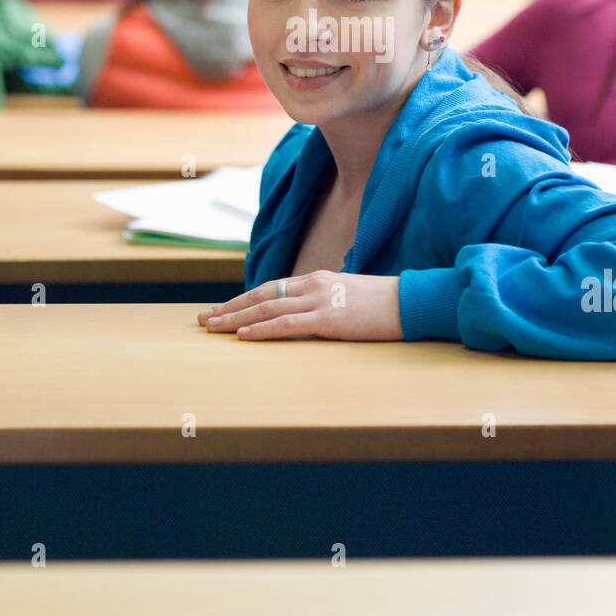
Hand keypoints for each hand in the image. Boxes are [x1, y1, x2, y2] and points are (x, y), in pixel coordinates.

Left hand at [197, 270, 403, 340]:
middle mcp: (314, 285)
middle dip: (230, 308)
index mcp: (318, 279)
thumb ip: (327, 303)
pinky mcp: (329, 319)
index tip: (222, 309)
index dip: (244, 299)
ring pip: (267, 308)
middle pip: (261, 295)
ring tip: (212, 328)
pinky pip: (287, 324)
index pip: (271, 288)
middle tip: (204, 319)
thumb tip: (310, 316)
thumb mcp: (350, 298)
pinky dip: (261, 330)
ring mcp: (320, 300)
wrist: (412, 302)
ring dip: (236, 319)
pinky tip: (243, 336)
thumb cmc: (385, 304)